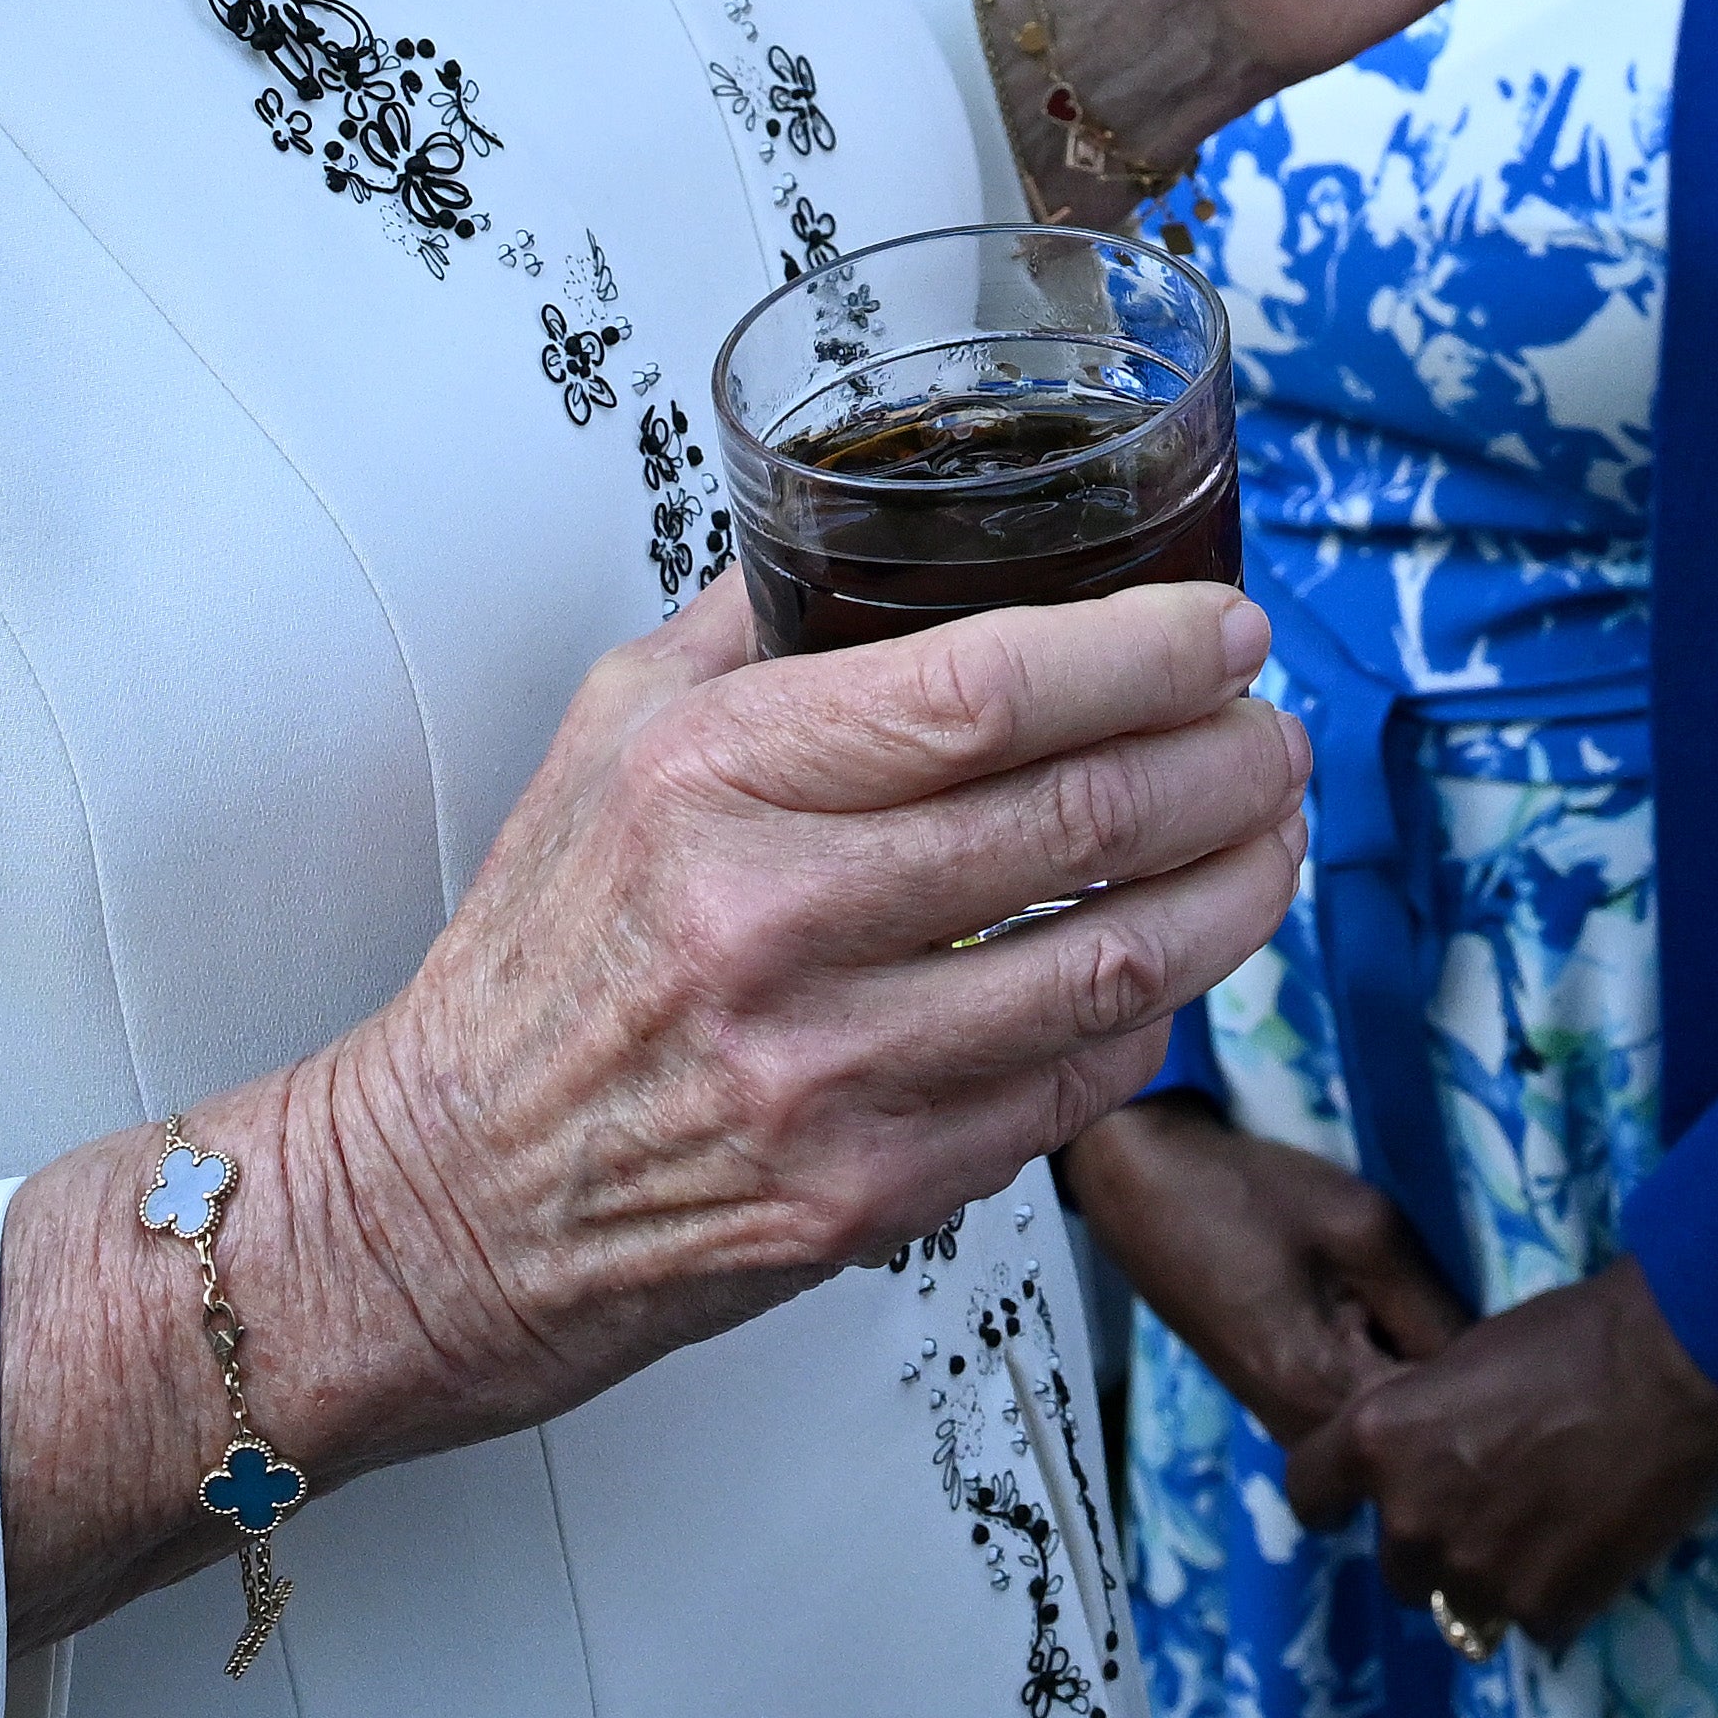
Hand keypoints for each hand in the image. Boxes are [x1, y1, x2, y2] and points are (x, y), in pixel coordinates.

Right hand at [283, 579, 1309, 1455]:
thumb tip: (882, 518)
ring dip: (1235, 892)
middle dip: (1228, 761)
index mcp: (711, 782)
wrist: (441, 1199)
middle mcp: (769, 922)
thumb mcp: (609, 735)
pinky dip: (1151, 1019)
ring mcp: (826, 1073)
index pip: (984, 690)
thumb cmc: (537, 962)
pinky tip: (1172, 968)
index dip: (1145, 653)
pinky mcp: (868, 1195)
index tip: (1224, 632)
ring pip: (1115, 965)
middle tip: (1276, 733)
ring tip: (1270, 836)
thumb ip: (758, 623)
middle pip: (1081, 816)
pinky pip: (1072, 1091)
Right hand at [1066, 1097, 1468, 1456]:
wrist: (1144, 1184)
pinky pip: (1354, 1410)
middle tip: (1484, 1324)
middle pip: (1415, 1439)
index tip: (1515, 1342)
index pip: (1444, 1425)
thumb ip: (1433, 1309)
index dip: (1489, 1385)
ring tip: (1436, 1315)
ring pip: (1385, 1430)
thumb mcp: (1366, 1230)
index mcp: (1329, 1396)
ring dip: (1420, 1386)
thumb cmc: (1255, 1195)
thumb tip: (1495, 1369)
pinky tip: (1393, 1321)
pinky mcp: (1277, 1402)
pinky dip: (1385, 1376)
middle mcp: (1304, 1433)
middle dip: (1459, 1393)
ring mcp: (1285, 1423)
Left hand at [1311, 1261, 1717, 1647]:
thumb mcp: (1466, 1357)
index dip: (1337, 1498)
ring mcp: (1475, 1573)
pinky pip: (1532, 1621)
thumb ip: (1424, 1418)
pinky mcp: (1543, 1608)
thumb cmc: (1575, 1334)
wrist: (1674, 1363)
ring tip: (1551, 1530)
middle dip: (1435, 1542)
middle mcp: (1412, 1518)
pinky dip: (1557, 1594)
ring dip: (1494, 1577)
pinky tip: (1593, 1547)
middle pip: (1396, 1564)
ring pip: (1461, 1604)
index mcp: (1379, 1442)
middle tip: (1495, 1506)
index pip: (1310, 1494)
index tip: (1361, 1502)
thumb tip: (1421, 1449)